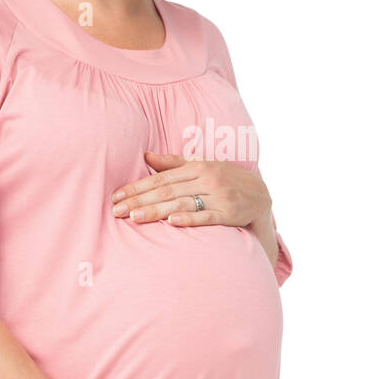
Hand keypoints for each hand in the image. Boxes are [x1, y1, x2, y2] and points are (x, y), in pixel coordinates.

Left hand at [111, 151, 271, 227]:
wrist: (261, 195)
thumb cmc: (226, 181)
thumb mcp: (203, 167)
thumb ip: (174, 163)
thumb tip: (147, 155)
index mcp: (197, 167)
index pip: (160, 178)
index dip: (137, 187)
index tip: (116, 196)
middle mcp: (207, 179)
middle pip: (167, 191)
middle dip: (140, 200)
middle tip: (116, 210)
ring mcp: (219, 196)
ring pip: (182, 203)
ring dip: (157, 210)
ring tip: (135, 217)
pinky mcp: (229, 213)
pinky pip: (207, 217)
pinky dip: (189, 219)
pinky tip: (172, 223)